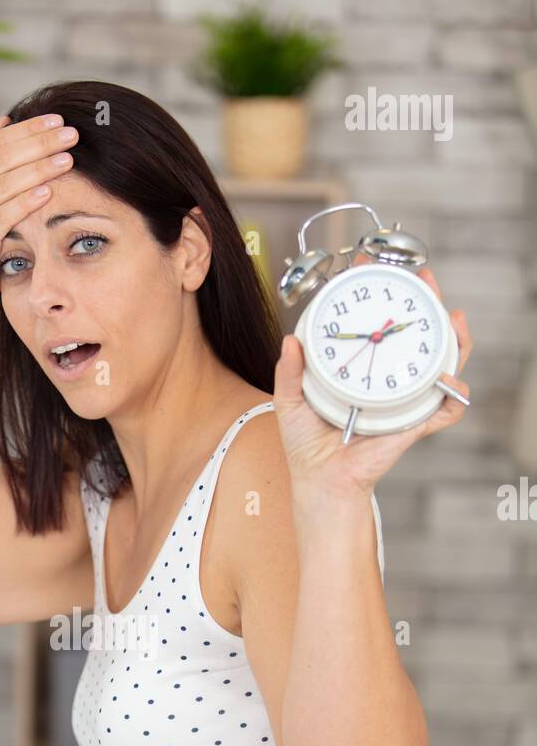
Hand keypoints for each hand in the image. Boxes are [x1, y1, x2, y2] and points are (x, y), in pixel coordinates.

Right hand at [0, 110, 78, 301]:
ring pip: (5, 183)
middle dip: (39, 143)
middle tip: (71, 134)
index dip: (29, 128)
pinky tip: (48, 191)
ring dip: (39, 169)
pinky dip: (26, 202)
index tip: (58, 119)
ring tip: (67, 159)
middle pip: (3, 157)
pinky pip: (3, 215)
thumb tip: (6, 119)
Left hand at [273, 256, 472, 497]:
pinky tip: (448, 382)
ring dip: (456, 339)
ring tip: (453, 318)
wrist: (320, 480)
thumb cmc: (306, 443)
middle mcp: (389, 378)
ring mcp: (405, 399)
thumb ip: (289, 371)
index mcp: (363, 366)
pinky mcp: (414, 424)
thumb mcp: (290, 400)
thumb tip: (290, 338)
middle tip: (424, 279)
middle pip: (419, 333)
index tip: (373, 265)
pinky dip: (453, 396)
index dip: (382, 292)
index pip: (379, 322)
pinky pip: (445, 409)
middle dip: (429, 302)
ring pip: (443, 363)